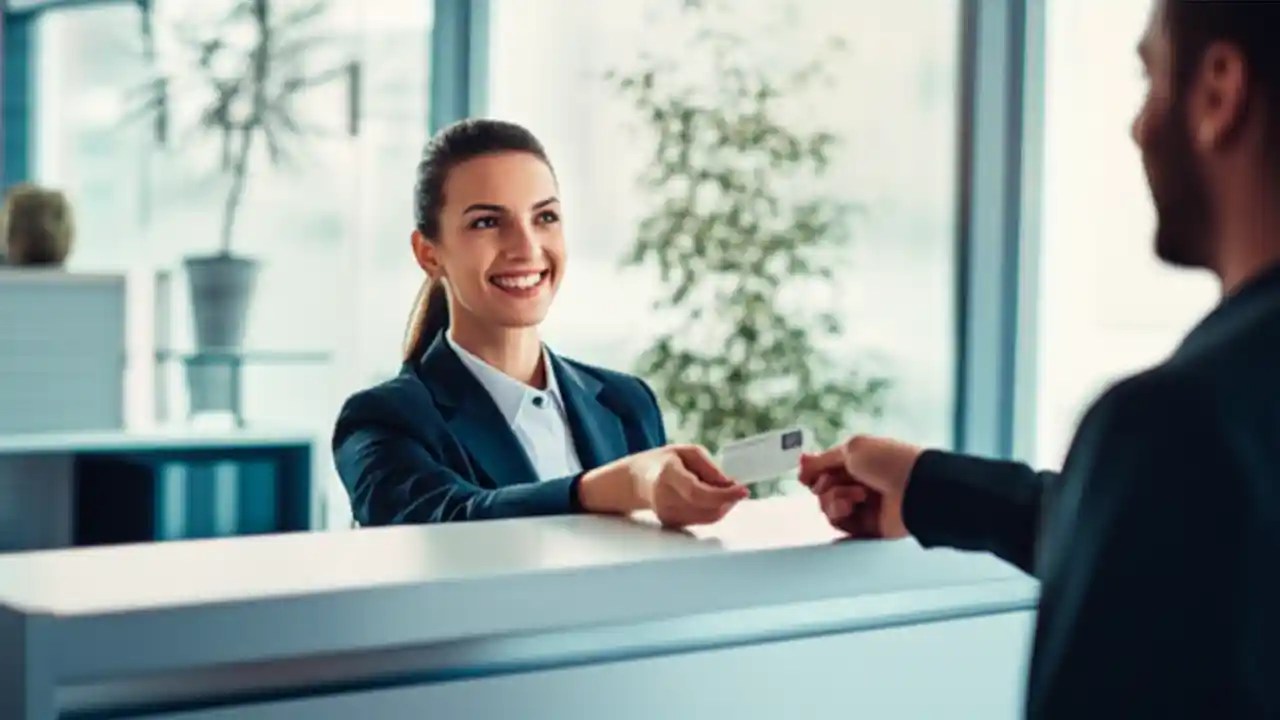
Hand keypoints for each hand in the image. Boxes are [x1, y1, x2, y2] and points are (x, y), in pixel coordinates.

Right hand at [579, 444, 748, 527]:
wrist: (637, 479)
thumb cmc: (665, 462)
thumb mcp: (687, 452)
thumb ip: (710, 467)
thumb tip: (729, 484)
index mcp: (667, 474)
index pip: (697, 492)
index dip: (723, 494)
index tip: (743, 490)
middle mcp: (664, 498)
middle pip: (707, 507)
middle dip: (728, 498)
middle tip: (734, 486)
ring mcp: (666, 514)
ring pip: (708, 516)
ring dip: (722, 504)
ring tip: (717, 488)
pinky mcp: (671, 523)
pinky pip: (702, 520)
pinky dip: (712, 509)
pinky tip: (706, 497)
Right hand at [797, 435, 922, 538]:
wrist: (915, 489)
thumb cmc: (888, 462)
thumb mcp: (853, 450)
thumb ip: (823, 460)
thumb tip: (801, 464)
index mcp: (859, 462)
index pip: (825, 469)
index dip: (813, 472)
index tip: (805, 473)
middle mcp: (860, 483)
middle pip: (822, 490)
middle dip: (825, 486)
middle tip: (836, 482)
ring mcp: (863, 506)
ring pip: (828, 507)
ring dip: (835, 500)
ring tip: (856, 497)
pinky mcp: (868, 527)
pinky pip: (841, 525)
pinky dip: (841, 516)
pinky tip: (851, 508)